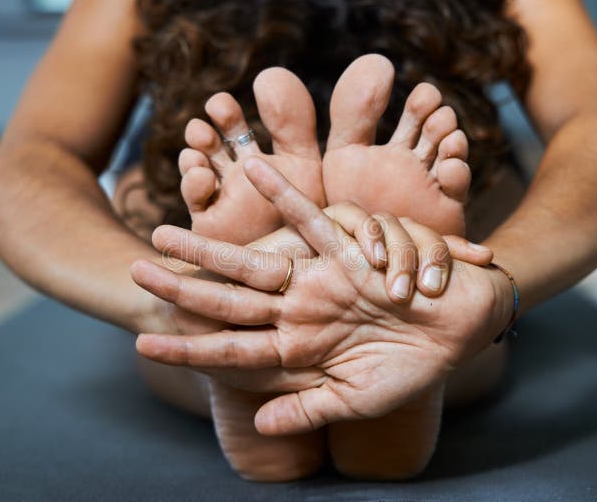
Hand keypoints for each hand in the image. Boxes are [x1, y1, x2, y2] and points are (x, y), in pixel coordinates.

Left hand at [131, 158, 512, 435]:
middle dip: (182, 286)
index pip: (231, 348)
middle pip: (229, 299)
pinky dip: (283, 194)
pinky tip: (248, 169)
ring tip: (164, 233)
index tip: (144, 340)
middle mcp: (299, 310)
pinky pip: (311, 217)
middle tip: (135, 271)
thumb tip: (261, 427)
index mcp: (298, 348)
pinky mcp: (348, 253)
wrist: (460, 332)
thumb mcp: (359, 399)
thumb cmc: (413, 369)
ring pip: (254, 261)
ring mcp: (319, 279)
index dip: (188, 345)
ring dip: (210, 248)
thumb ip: (309, 408)